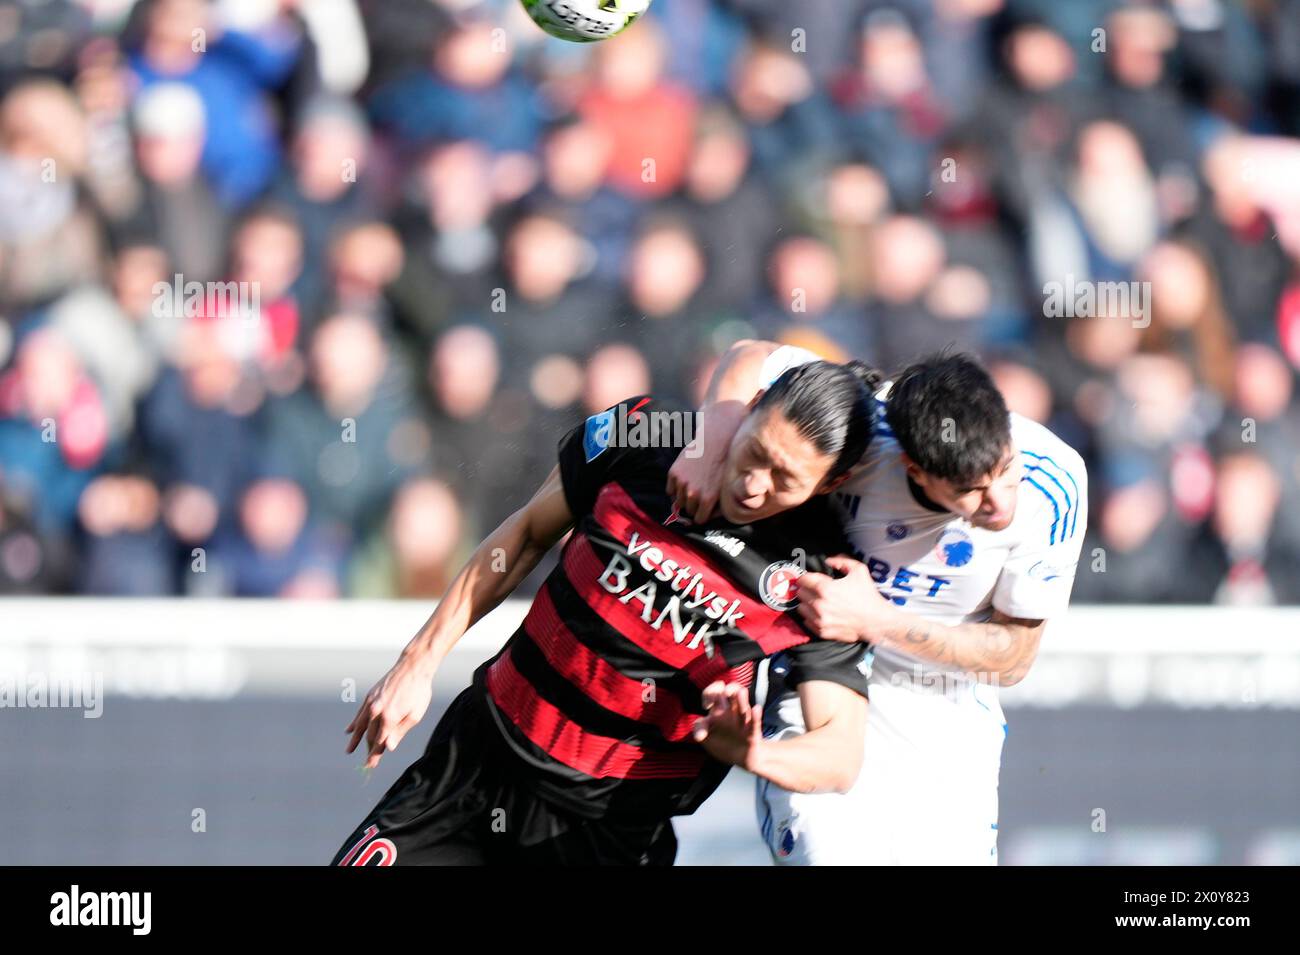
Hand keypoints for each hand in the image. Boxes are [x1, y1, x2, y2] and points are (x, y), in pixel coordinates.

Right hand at [345, 657, 435, 769]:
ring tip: (349, 750)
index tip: (370, 766)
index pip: (379, 742)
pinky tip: (349, 730)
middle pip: (370, 735)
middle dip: (368, 750)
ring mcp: (372, 703)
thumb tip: (388, 748)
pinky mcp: (370, 696)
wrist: (413, 667)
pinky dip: (355, 722)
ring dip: (356, 739)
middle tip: (366, 763)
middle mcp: (377, 711)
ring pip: (361, 725)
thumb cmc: (419, 691)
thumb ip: (400, 732)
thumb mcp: (415, 714)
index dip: (374, 755)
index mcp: (389, 718)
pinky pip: (360, 713)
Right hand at [666, 402, 743, 522]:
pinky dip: (675, 488)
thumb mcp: (725, 488)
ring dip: (684, 497)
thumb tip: (710, 520)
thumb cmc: (724, 465)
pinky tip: (685, 481)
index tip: (704, 510)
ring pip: (677, 501)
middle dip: (694, 506)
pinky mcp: (673, 473)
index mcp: (707, 499)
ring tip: (693, 487)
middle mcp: (693, 493)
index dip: (702, 515)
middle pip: (688, 511)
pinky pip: (669, 490)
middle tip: (699, 496)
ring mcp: (681, 483)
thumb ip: (719, 506)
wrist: (716, 441)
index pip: (699, 520)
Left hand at [692, 682, 761, 769]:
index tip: (707, 706)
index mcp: (719, 708)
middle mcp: (733, 709)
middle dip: (727, 691)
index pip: (714, 692)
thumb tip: (698, 736)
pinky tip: (756, 708)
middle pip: (732, 690)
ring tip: (741, 693)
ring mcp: (743, 720)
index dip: (709, 694)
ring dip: (742, 699)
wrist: (742, 758)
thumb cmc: (723, 743)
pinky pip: (754, 722)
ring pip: (744, 705)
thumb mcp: (707, 736)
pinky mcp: (752, 732)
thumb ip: (699, 729)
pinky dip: (755, 716)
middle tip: (723, 696)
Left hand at [796, 555, 895, 642]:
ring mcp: (819, 619)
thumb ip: (841, 561)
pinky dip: (811, 617)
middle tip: (816, 590)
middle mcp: (819, 604)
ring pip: (801, 608)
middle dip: (807, 589)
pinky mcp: (822, 631)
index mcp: (825, 588)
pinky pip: (807, 622)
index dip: (806, 577)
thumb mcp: (859, 570)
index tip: (809, 578)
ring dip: (807, 604)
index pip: (803, 579)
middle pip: (800, 593)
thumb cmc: (868, 596)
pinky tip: (820, 614)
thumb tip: (828, 560)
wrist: (876, 621)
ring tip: (817, 602)